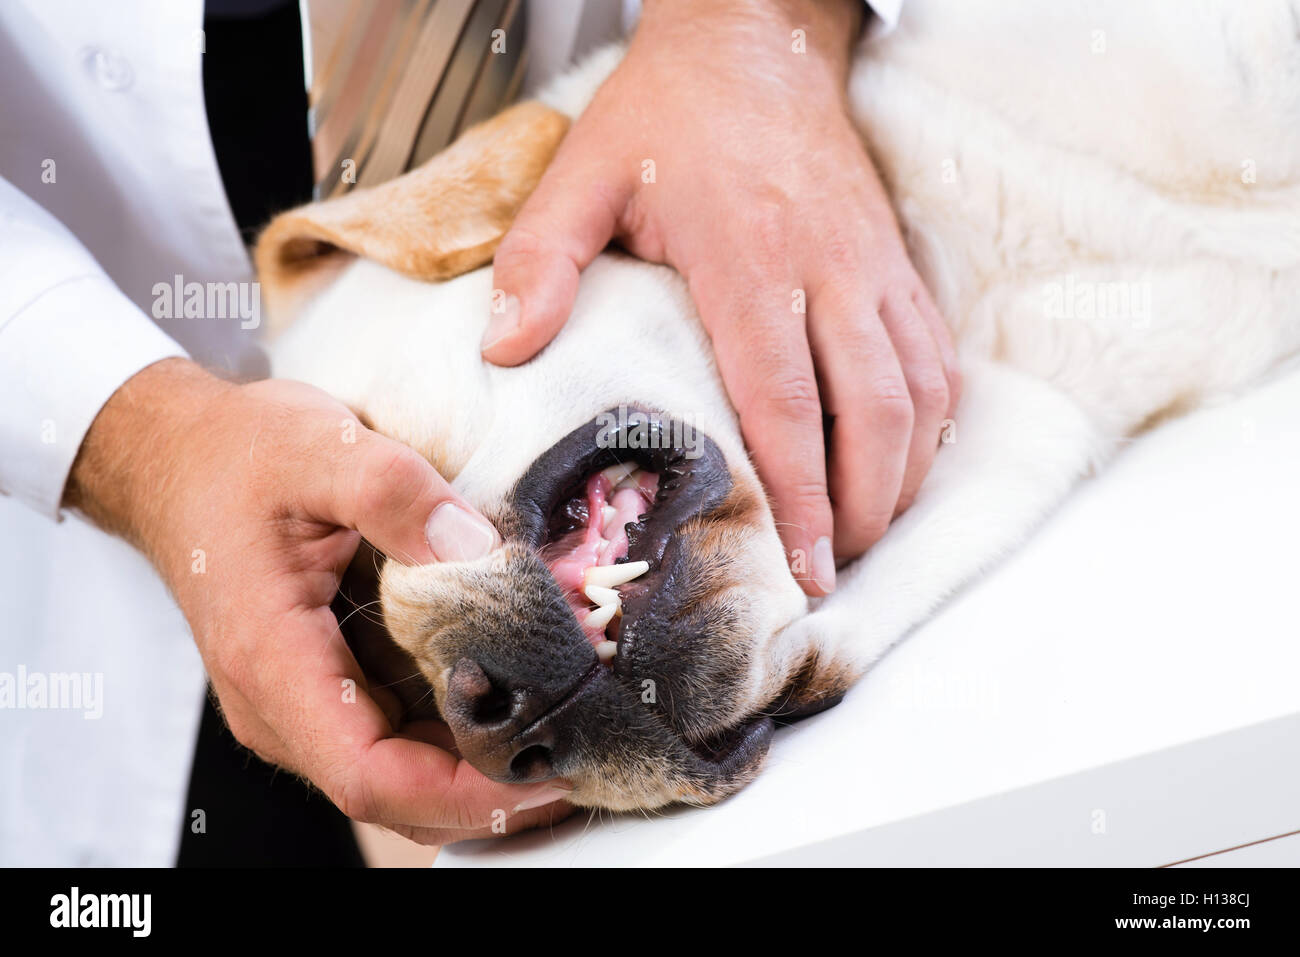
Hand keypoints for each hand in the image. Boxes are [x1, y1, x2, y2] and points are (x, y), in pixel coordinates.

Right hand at [67, 358, 570, 844]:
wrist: (182, 457)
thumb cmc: (239, 456)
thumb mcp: (319, 446)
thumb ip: (395, 492)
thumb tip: (477, 551)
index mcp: (274, 661)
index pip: (371, 774)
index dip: (464, 792)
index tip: (547, 772)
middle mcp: (282, 705)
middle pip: (396, 794)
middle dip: (492, 795)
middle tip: (586, 761)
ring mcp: (301, 703)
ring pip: (400, 776)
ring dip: (483, 773)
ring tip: (569, 739)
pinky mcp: (324, 686)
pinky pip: (395, 736)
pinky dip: (459, 737)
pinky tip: (520, 706)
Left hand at [483, 0, 959, 595]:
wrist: (755, 40)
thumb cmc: (666, 114)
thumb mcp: (582, 173)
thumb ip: (540, 260)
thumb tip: (504, 352)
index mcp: (749, 257)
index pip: (786, 399)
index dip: (799, 494)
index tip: (802, 566)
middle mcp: (829, 268)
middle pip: (874, 413)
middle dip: (861, 507)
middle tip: (831, 570)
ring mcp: (874, 266)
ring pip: (919, 392)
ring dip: (902, 475)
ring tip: (863, 533)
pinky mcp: (895, 261)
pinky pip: (933, 357)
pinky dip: (926, 424)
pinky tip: (899, 463)